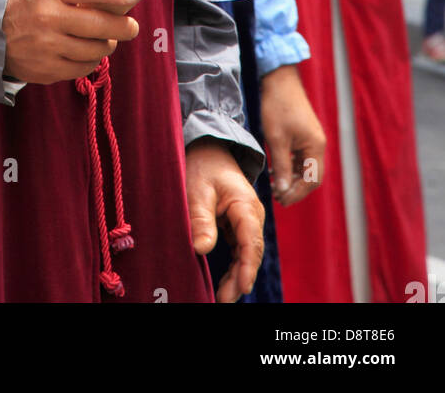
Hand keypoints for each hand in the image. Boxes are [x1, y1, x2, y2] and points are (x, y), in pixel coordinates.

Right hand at [2, 0, 138, 84]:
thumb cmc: (30, 4)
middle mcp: (46, 19)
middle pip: (96, 25)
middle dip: (122, 26)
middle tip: (132, 26)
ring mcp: (46, 47)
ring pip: (94, 49)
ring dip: (107, 44)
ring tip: (106, 38)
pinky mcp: (47, 70)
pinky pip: (83, 68)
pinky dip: (92, 60)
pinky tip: (89, 52)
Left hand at [185, 139, 264, 302]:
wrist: (208, 149)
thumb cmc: (202, 166)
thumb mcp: (197, 189)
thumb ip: (201, 218)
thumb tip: (202, 248)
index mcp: (245, 204)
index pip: (250, 241)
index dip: (247, 266)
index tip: (241, 287)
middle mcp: (252, 214)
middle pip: (252, 252)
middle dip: (241, 277)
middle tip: (226, 299)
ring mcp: (248, 220)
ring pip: (247, 253)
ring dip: (239, 275)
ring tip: (224, 297)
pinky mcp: (240, 224)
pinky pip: (241, 249)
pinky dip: (236, 266)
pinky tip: (227, 282)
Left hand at [259, 64, 325, 205]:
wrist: (278, 79)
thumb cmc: (277, 106)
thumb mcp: (276, 139)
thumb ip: (281, 166)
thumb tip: (283, 191)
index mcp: (315, 146)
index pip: (312, 180)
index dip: (297, 193)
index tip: (281, 200)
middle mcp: (317, 144)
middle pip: (311, 176)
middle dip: (295, 188)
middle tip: (278, 197)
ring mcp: (311, 138)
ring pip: (305, 167)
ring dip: (291, 178)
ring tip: (275, 186)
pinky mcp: (303, 134)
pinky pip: (300, 157)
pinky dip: (290, 166)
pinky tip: (276, 169)